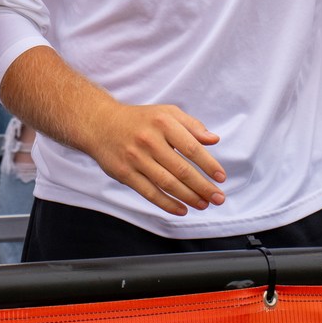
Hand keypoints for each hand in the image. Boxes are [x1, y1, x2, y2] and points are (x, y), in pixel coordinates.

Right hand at [78, 99, 224, 215]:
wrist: (100, 124)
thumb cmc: (139, 119)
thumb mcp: (166, 113)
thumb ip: (192, 125)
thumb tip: (213, 139)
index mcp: (163, 122)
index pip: (191, 147)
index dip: (208, 164)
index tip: (221, 178)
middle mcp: (149, 140)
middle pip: (181, 169)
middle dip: (202, 186)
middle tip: (218, 198)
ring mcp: (136, 158)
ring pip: (167, 183)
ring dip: (188, 197)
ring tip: (204, 204)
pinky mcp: (125, 173)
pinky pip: (149, 193)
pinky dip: (167, 204)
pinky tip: (182, 209)